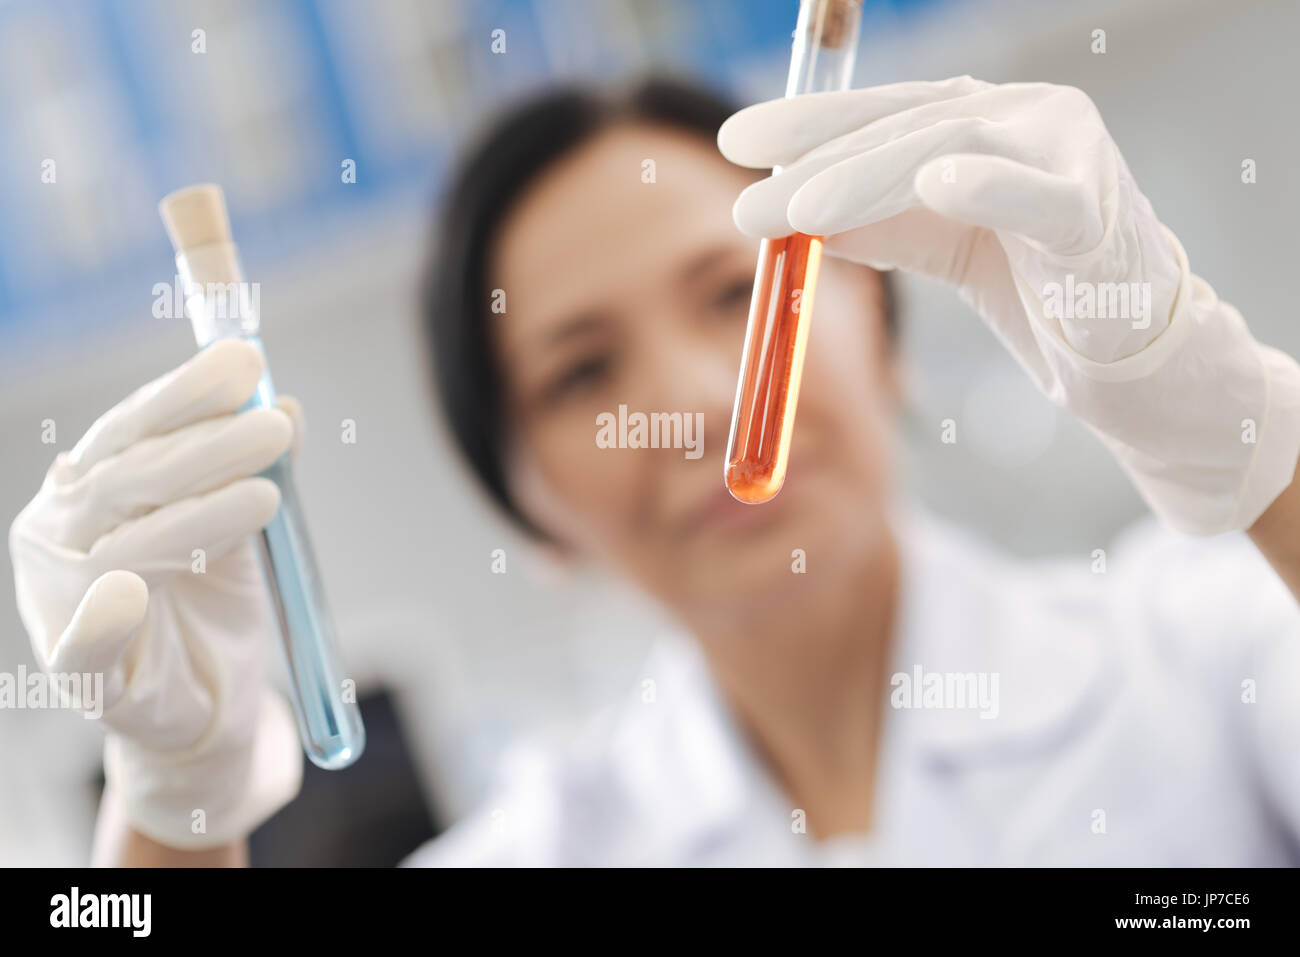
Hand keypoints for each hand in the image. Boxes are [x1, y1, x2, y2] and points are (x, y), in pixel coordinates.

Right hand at [8, 339, 304, 848]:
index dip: (187, 391)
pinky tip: (126, 595)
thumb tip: (289, 405)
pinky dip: (101, 624)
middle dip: (207, 446)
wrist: (206, 696)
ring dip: (196, 517)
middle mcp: (65, 530)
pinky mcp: (82, 674)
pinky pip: (83, 648)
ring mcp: (63, 600)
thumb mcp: (243, 519)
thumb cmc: (212, 597)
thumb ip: (258, 464)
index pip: (137, 426)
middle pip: (130, 476)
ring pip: (124, 548)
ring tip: (266, 498)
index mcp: (94, 483)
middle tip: (274, 427)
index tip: (245, 357)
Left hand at [720, 76, 1299, 534]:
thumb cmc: (1035, 289)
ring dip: (866, 179)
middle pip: (904, 126)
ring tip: (801, 209)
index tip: (734, 142)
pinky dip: (989, 186)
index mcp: (982, 120)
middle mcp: (1024, 118)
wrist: (1126, 354)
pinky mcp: (1096, 214)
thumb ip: (870, 222)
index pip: (881, 110)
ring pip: (950, 150)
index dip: (806, 122)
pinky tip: (938, 181)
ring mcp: (1066, 155)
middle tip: (748, 200)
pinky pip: (1038, 196)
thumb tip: (780, 213)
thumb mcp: (934, 244)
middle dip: (817, 164)